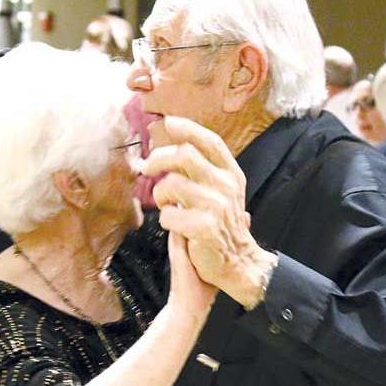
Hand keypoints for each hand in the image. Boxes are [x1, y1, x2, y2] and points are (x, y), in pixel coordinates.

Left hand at [142, 116, 276, 308]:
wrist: (238, 263)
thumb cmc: (221, 225)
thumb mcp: (222, 192)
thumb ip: (203, 170)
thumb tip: (172, 146)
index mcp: (231, 174)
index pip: (210, 142)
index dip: (188, 129)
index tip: (168, 123)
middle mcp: (226, 186)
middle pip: (185, 155)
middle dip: (159, 158)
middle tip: (147, 168)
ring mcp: (216, 206)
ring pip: (171, 185)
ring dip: (160, 195)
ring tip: (166, 205)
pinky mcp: (204, 227)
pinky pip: (168, 214)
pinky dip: (165, 220)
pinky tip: (175, 226)